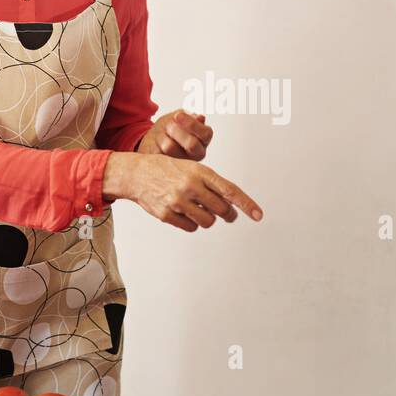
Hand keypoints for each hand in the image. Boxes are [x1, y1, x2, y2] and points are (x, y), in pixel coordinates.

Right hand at [103, 153, 261, 231]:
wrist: (136, 174)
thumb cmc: (167, 169)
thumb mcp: (191, 167)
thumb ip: (211, 183)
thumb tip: (231, 203)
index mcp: (200, 172)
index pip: (230, 190)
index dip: (246, 204)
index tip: (258, 215)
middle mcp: (191, 186)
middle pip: (222, 210)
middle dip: (228, 214)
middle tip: (227, 214)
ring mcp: (179, 201)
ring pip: (208, 221)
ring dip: (209, 218)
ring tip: (200, 209)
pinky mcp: (168, 215)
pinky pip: (192, 227)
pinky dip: (193, 223)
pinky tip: (186, 213)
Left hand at [136, 109, 212, 160]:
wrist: (153, 140)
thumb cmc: (169, 128)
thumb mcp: (179, 117)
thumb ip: (189, 117)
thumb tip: (200, 118)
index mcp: (203, 141)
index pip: (206, 134)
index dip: (192, 124)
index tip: (178, 115)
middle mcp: (196, 154)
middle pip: (191, 144)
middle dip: (176, 130)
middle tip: (169, 126)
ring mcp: (183, 163)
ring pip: (170, 147)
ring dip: (162, 136)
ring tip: (161, 135)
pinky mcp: (166, 167)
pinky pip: (158, 154)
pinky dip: (154, 144)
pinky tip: (156, 144)